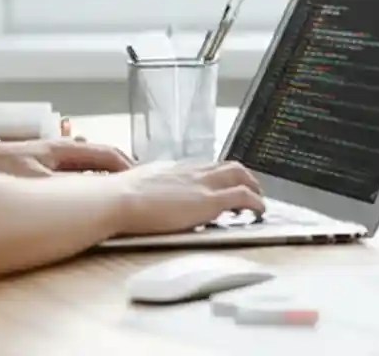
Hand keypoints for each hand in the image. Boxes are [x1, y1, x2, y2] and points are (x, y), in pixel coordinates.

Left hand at [0, 138, 133, 177]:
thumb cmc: (1, 171)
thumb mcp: (40, 183)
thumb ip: (72, 185)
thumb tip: (101, 188)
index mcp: (65, 149)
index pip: (108, 154)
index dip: (128, 168)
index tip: (143, 182)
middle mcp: (61, 148)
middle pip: (101, 156)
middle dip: (121, 170)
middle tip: (136, 186)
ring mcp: (51, 154)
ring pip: (88, 162)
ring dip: (105, 174)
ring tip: (117, 189)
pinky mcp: (40, 162)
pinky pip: (74, 168)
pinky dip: (88, 177)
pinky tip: (85, 191)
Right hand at [111, 160, 265, 235]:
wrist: (119, 199)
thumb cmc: (119, 197)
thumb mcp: (136, 187)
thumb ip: (146, 190)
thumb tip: (140, 197)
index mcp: (174, 169)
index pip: (205, 167)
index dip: (218, 177)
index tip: (221, 186)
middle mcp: (191, 170)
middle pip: (228, 166)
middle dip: (243, 178)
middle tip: (250, 191)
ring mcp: (202, 183)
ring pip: (240, 174)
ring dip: (253, 187)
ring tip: (258, 202)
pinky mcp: (209, 200)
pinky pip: (243, 196)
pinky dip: (256, 203)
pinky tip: (260, 212)